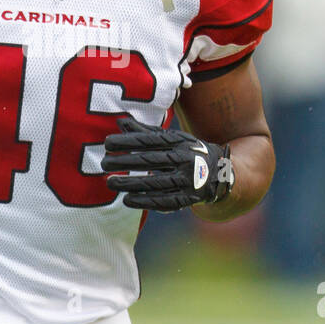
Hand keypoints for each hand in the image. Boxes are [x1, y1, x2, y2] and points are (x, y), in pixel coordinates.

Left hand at [101, 115, 234, 211]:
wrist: (220, 172)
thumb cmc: (187, 151)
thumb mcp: (172, 138)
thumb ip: (146, 131)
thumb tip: (120, 122)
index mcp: (179, 141)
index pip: (149, 140)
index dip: (127, 141)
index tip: (107, 143)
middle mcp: (185, 159)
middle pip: (149, 160)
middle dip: (124, 162)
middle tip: (103, 163)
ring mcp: (188, 180)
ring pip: (154, 183)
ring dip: (130, 183)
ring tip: (110, 183)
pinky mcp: (188, 198)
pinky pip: (163, 201)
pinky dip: (144, 201)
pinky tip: (127, 200)